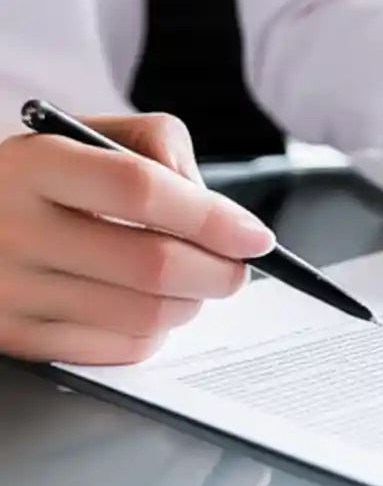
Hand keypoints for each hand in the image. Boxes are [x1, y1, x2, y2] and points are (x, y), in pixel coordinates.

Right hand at [0, 114, 275, 363]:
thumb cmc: (41, 181)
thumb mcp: (85, 137)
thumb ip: (157, 147)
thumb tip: (212, 205)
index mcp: (33, 165)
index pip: (139, 189)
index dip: (210, 217)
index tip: (255, 236)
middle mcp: (12, 229)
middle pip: (152, 265)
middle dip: (218, 272)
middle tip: (236, 268)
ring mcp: (10, 291)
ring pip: (145, 315)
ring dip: (191, 303)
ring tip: (192, 283)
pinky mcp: (18, 340)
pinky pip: (121, 349)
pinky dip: (156, 331)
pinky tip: (148, 306)